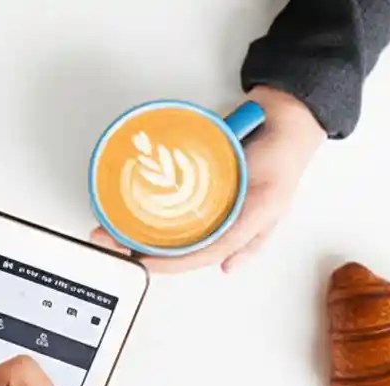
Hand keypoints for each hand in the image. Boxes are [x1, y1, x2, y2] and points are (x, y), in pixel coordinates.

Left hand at [91, 85, 325, 273]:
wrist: (285, 116)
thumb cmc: (284, 161)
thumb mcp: (271, 206)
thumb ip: (250, 238)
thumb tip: (227, 266)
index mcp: (230, 229)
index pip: (190, 254)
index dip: (163, 262)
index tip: (137, 262)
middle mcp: (211, 214)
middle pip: (166, 237)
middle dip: (133, 245)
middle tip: (105, 241)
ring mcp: (199, 194)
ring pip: (158, 216)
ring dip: (129, 224)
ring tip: (104, 227)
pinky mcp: (189, 170)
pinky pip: (161, 186)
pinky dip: (140, 196)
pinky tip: (119, 200)